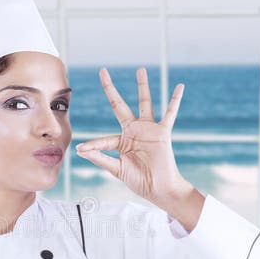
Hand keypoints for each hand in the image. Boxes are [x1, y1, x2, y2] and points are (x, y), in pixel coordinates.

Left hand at [76, 66, 189, 205]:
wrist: (158, 189)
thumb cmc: (139, 181)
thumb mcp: (116, 169)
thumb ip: (100, 158)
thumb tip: (80, 149)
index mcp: (122, 140)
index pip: (104, 138)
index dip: (93, 145)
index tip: (81, 148)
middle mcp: (134, 130)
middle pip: (119, 105)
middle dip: (110, 89)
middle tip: (103, 71)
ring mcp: (148, 129)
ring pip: (145, 102)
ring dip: (142, 86)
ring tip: (140, 69)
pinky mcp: (162, 132)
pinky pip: (170, 114)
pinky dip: (175, 100)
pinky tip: (180, 87)